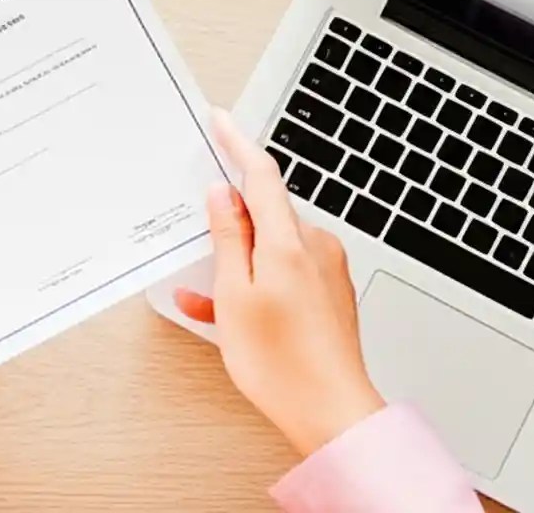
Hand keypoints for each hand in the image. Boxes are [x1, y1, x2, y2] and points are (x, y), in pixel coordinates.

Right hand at [175, 109, 384, 456]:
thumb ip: (228, 238)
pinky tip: (231, 314)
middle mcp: (315, 248)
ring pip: (272, 248)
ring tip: (210, 301)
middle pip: (266, 213)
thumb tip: (223, 197)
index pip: (261, 174)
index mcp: (289, 242)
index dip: (238, 144)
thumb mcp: (234, 295)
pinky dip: (256, 285)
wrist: (332, 412)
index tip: (222, 122)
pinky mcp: (330, 294)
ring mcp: (327, 271)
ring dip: (239, 264)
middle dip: (231, 224)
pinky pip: (285, 273)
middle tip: (201, 245)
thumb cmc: (283, 365)